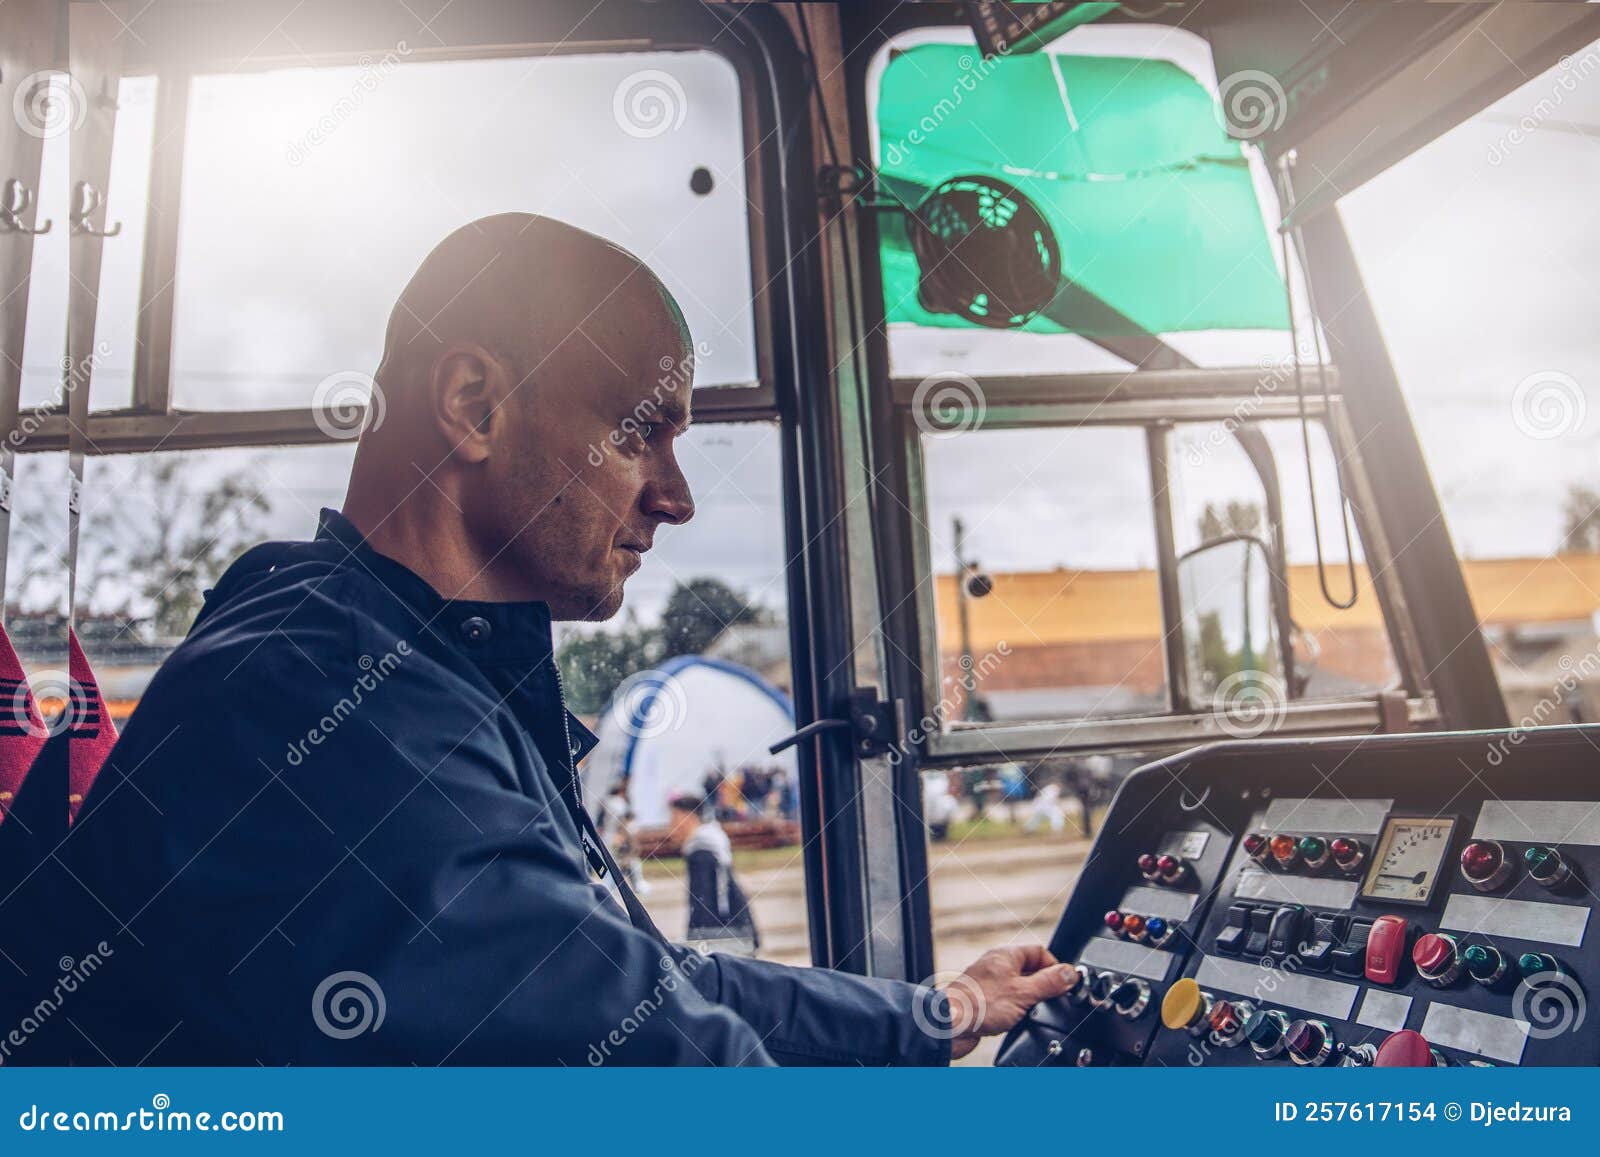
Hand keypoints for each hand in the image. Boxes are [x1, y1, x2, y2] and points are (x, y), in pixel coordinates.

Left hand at [942, 945, 1077, 1060]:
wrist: (951, 1026)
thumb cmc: (979, 1005)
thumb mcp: (1024, 993)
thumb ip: (1049, 983)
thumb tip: (1070, 973)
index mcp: (1006, 955)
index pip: (1039, 952)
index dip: (1055, 967)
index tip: (1064, 984)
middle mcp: (998, 966)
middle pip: (1031, 970)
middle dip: (1044, 986)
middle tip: (1051, 1000)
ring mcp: (991, 983)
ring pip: (1021, 988)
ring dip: (1030, 1000)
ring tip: (1031, 1011)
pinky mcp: (987, 1001)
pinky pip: (1010, 1002)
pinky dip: (1018, 1010)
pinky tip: (1018, 1020)